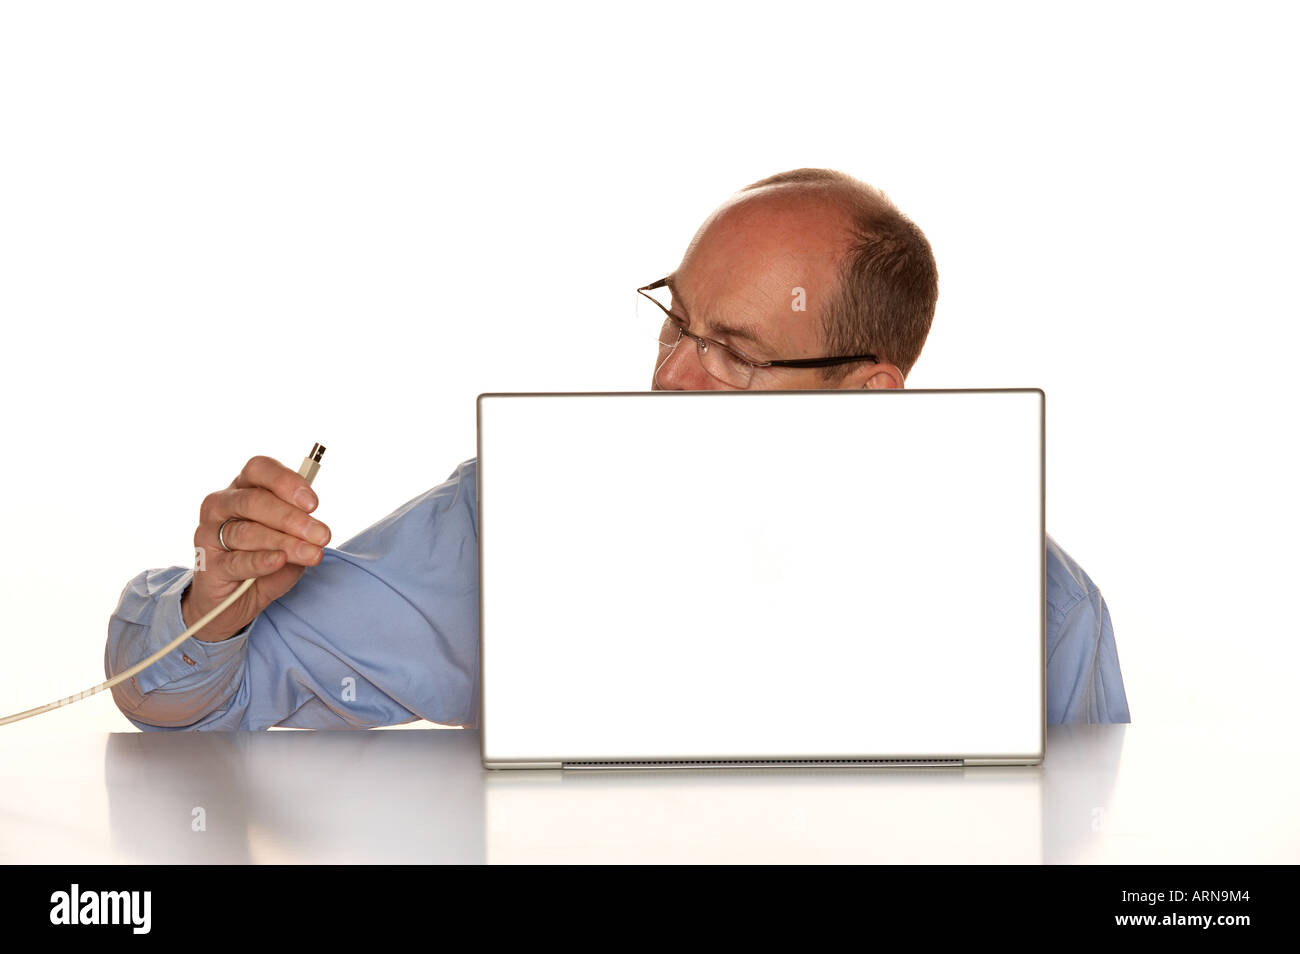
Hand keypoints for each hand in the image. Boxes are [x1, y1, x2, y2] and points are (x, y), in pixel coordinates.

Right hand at [182, 455, 331, 641]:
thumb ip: (300, 533)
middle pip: (254, 501)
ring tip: (313, 554)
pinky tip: (280, 560)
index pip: (259, 470)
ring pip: (248, 531)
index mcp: (243, 488)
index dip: (286, 482)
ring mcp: (209, 533)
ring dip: (284, 542)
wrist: (230, 604)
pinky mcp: (206, 563)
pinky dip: (261, 560)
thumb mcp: (288, 543)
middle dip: (292, 518)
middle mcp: (221, 504)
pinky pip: (236, 560)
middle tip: (322, 535)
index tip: (313, 503)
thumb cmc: (262, 562)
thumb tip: (316, 530)